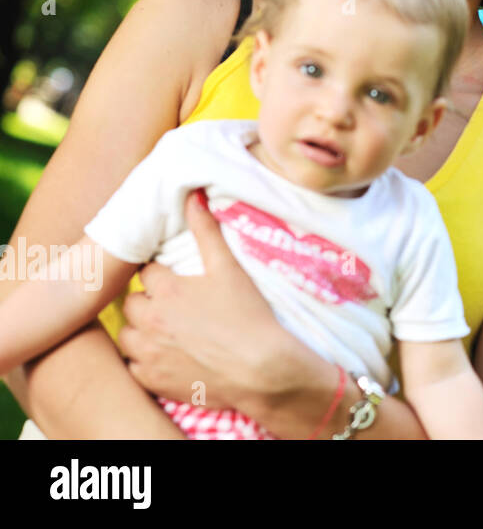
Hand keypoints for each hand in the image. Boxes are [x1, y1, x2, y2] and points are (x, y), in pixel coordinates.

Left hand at [117, 190, 289, 411]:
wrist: (261, 368)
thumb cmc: (248, 315)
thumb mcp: (229, 268)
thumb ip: (207, 231)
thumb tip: (193, 195)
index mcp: (166, 289)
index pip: (147, 272)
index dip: (162, 275)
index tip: (176, 279)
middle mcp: (149, 320)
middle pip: (132, 302)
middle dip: (147, 301)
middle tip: (173, 305)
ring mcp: (148, 353)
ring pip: (126, 335)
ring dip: (140, 330)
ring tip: (165, 330)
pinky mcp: (152, 380)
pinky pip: (133, 367)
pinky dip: (144, 361)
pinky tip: (166, 355)